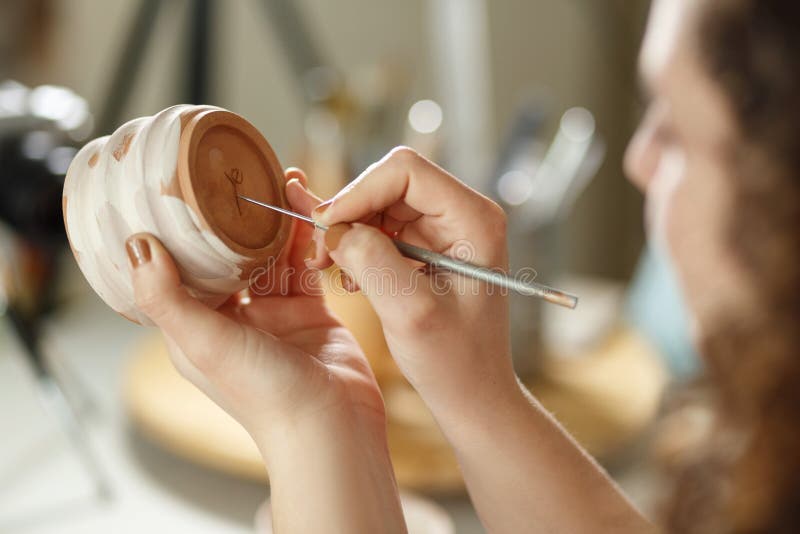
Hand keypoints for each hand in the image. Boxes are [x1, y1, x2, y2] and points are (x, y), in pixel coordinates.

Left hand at [126, 168, 383, 450]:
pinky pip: (304, 266)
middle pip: (228, 257)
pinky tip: (309, 212)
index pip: (179, 270)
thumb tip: (136, 245)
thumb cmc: (265, 395)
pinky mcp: (308, 311)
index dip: (181, 233)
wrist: (332, 424)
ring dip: (276, 223)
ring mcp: (272, 315)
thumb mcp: (204, 343)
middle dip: (235, 220)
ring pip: (270, 256)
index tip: (183, 193)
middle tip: (242, 179)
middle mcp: (232, 319)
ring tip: (284, 183)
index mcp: (196, 329)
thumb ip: (167, 296)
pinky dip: (307, 240)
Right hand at [306, 150, 652, 533]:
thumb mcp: (410, 312)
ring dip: (350, 231)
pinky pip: (383, 227)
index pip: (405, 171)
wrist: (473, 392)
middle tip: (321, 254)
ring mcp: (446, 229)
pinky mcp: (429, 246)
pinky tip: (352, 280)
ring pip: (380, 202)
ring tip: (331, 268)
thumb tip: (334, 227)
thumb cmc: (455, 361)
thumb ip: (371, 261)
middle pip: (389, 182)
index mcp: (473, 220)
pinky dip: (359, 247)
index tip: (327, 229)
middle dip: (349, 212)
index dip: (358, 191)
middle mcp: (463, 214)